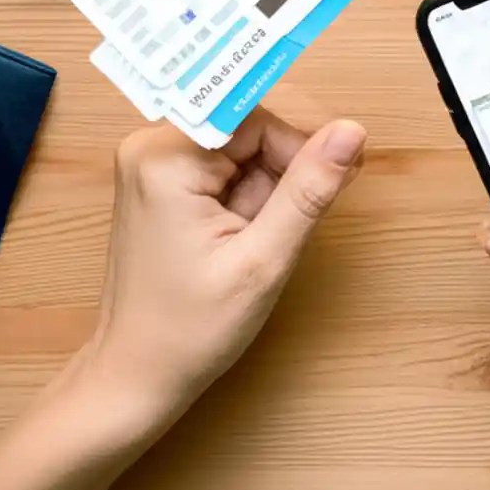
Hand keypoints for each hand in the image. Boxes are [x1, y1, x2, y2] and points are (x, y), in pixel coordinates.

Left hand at [91, 108, 366, 413]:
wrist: (137, 375)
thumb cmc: (192, 328)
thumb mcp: (264, 260)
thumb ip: (308, 190)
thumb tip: (352, 132)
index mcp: (166, 157)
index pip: (258, 115)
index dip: (303, 143)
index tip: (340, 176)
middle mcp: (153, 147)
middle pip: (250, 126)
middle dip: (287, 168)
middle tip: (300, 220)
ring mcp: (157, 165)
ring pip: (245, 148)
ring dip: (272, 187)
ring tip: (267, 238)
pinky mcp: (166, 185)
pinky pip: (228, 168)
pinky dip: (254, 197)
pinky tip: (253, 235)